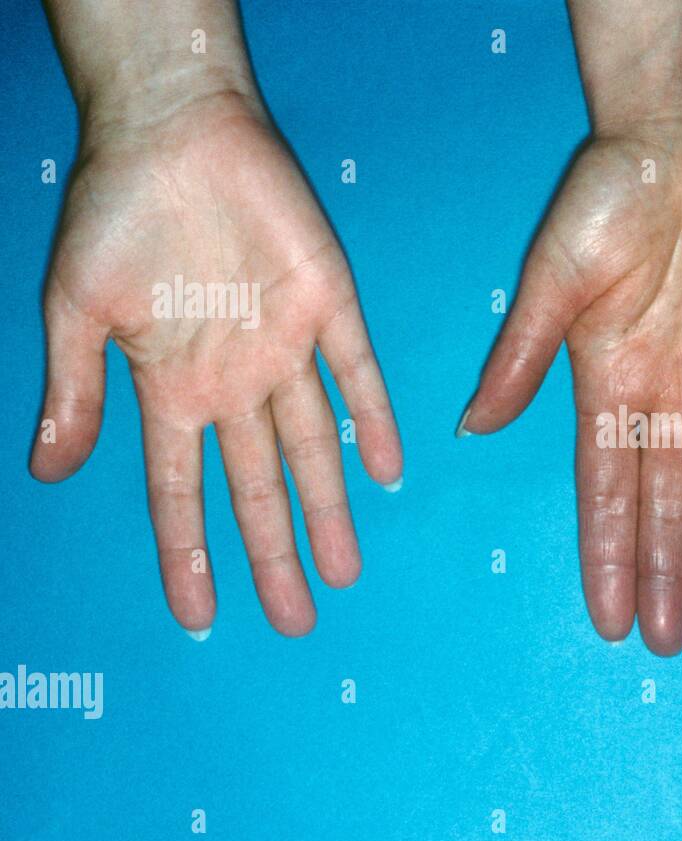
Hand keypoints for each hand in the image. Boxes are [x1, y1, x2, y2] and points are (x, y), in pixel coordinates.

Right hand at [31, 90, 401, 637]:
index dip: (188, 554)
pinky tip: (385, 471)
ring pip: (313, 446)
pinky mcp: (329, 305)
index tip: (199, 618)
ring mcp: (284, 348)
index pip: (182, 492)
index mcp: (172, 388)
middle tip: (298, 619)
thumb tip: (46, 472)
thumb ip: (75, 390)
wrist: (170, 130)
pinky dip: (371, 419)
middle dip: (275, 553)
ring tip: (344, 571)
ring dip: (329, 508)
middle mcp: (235, 382)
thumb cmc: (115, 214)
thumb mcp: (76, 309)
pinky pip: (356, 374)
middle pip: (259, 486)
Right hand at [462, 103, 681, 654]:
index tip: (608, 618)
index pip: (605, 490)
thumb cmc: (607, 196)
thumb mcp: (555, 280)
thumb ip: (523, 359)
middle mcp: (662, 390)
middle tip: (669, 639)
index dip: (607, 554)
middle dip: (663, 568)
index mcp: (607, 382)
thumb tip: (471, 430)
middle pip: (663, 499)